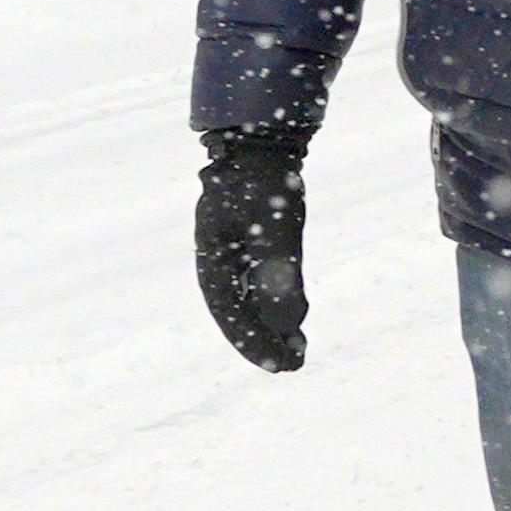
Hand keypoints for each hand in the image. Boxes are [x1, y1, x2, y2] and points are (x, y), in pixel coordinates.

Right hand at [195, 128, 309, 370]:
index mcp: (212, 257)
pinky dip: (276, 306)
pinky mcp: (250, 246)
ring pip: (248, 301)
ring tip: (298, 353)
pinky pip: (258, 286)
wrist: (262, 144)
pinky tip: (297, 323)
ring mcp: (232, 253)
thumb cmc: (265, 183)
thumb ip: (281, 275)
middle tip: (293, 366)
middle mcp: (218, 261)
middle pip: (237, 313)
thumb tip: (289, 324)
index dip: (252, 342)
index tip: (278, 365)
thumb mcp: (278, 230)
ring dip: (271, 328)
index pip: (229, 313)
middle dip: (263, 341)